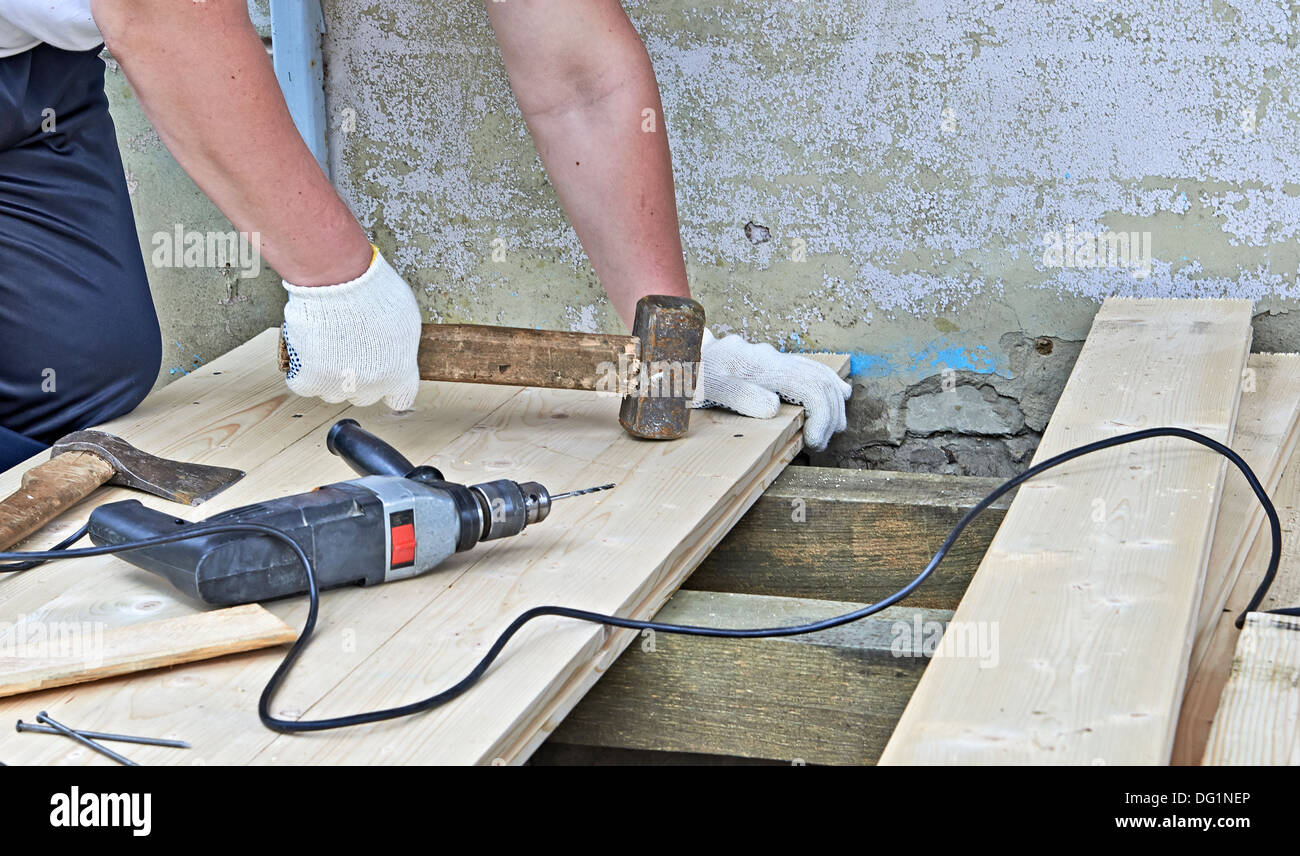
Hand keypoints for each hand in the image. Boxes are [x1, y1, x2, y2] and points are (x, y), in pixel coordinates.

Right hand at [281, 248, 420, 409]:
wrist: (341, 282)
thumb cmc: (375, 292)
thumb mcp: (406, 319)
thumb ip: (401, 346)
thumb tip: (395, 351)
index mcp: (399, 374)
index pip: (400, 399)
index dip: (389, 387)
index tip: (382, 376)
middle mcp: (371, 385)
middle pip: (364, 396)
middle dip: (358, 378)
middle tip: (351, 353)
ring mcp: (339, 385)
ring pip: (333, 393)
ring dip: (330, 376)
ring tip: (327, 348)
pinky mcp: (311, 379)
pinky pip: (304, 384)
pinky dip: (303, 372)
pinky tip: (308, 354)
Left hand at [691, 329, 851, 450]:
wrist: (674, 351)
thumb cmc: (688, 374)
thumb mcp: (706, 388)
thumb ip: (738, 395)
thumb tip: (773, 406)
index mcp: (760, 366)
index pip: (809, 387)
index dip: (821, 416)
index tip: (814, 442)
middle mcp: (770, 358)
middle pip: (819, 380)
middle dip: (830, 413)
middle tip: (821, 442)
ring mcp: (771, 357)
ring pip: (817, 372)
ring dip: (831, 401)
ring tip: (832, 426)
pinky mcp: (768, 362)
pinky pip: (807, 369)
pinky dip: (826, 383)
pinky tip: (838, 393)